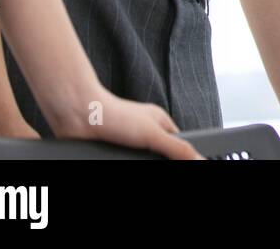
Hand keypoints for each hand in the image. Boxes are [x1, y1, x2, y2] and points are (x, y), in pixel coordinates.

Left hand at [50, 90, 201, 159]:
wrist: (79, 116)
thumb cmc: (115, 114)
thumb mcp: (153, 134)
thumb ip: (178, 149)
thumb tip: (201, 159)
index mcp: (159, 122)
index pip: (179, 144)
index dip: (181, 157)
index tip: (183, 164)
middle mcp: (144, 132)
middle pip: (158, 155)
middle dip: (155, 161)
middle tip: (150, 162)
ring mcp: (126, 142)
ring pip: (138, 160)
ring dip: (135, 162)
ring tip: (131, 161)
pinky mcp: (111, 150)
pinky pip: (121, 162)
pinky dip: (120, 164)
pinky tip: (120, 163)